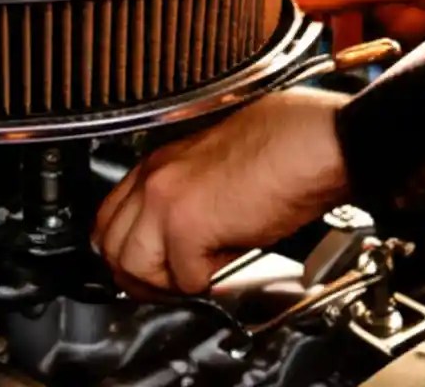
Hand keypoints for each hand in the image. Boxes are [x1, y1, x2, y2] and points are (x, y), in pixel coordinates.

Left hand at [93, 88, 350, 294]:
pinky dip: (208, 282)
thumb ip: (189, 200)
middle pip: (109, 245)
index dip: (125, 252)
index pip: (110, 218)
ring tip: (202, 275)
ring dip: (167, 282)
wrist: (315, 140)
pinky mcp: (187, 225)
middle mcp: (154, 178)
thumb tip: (180, 244)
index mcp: (160, 163)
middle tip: (172, 284)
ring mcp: (164, 200)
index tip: (148, 269)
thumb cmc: (286, 145)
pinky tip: (230, 262)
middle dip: (137, 276)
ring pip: (132, 266)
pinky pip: (183, 278)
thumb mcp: (218, 169)